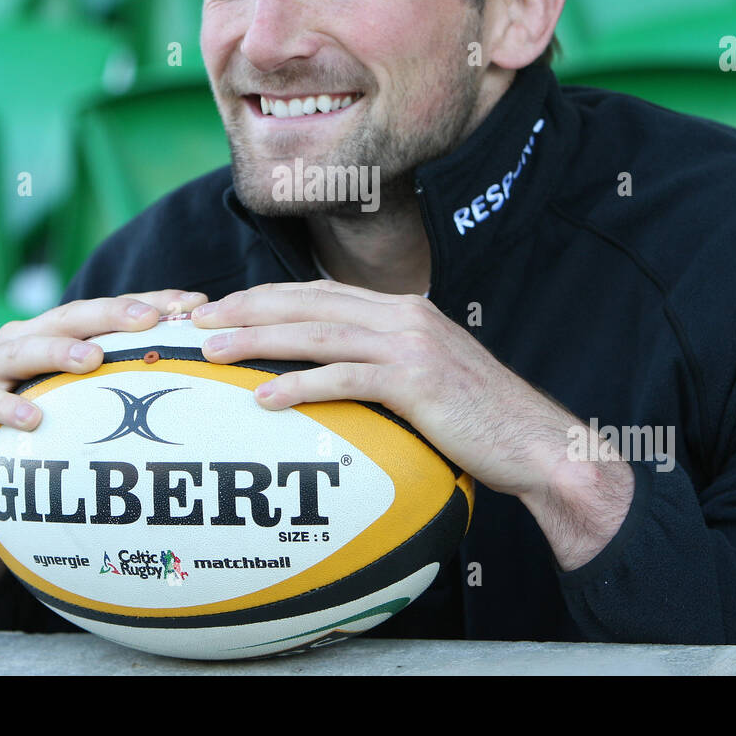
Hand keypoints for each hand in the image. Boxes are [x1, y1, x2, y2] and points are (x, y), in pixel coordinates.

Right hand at [0, 289, 208, 592]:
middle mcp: (21, 340)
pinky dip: (8, 408)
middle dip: (110, 313)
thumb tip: (204, 393)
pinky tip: (36, 420)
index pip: (109, 312)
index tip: (195, 304)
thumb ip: (125, 394)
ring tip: (93, 357)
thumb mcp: (84, 414)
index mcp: (56, 335)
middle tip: (148, 318)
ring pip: (24, 350)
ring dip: (59, 350)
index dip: (150, 303)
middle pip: (69, 317)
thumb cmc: (39, 442)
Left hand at [191, 280, 632, 570]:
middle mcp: (403, 315)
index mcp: (402, 309)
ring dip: (259, 339)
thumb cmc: (478, 420)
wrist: (537, 442)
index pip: (319, 292)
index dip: (266, 297)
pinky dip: (302, 383)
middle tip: (198, 320)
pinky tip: (266, 396)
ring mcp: (411, 344)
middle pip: (307, 301)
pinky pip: (346, 378)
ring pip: (318, 332)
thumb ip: (381, 366)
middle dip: (247, 307)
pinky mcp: (418, 381)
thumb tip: (331, 377)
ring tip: (214, 350)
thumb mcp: (426, 379)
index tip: (223, 307)